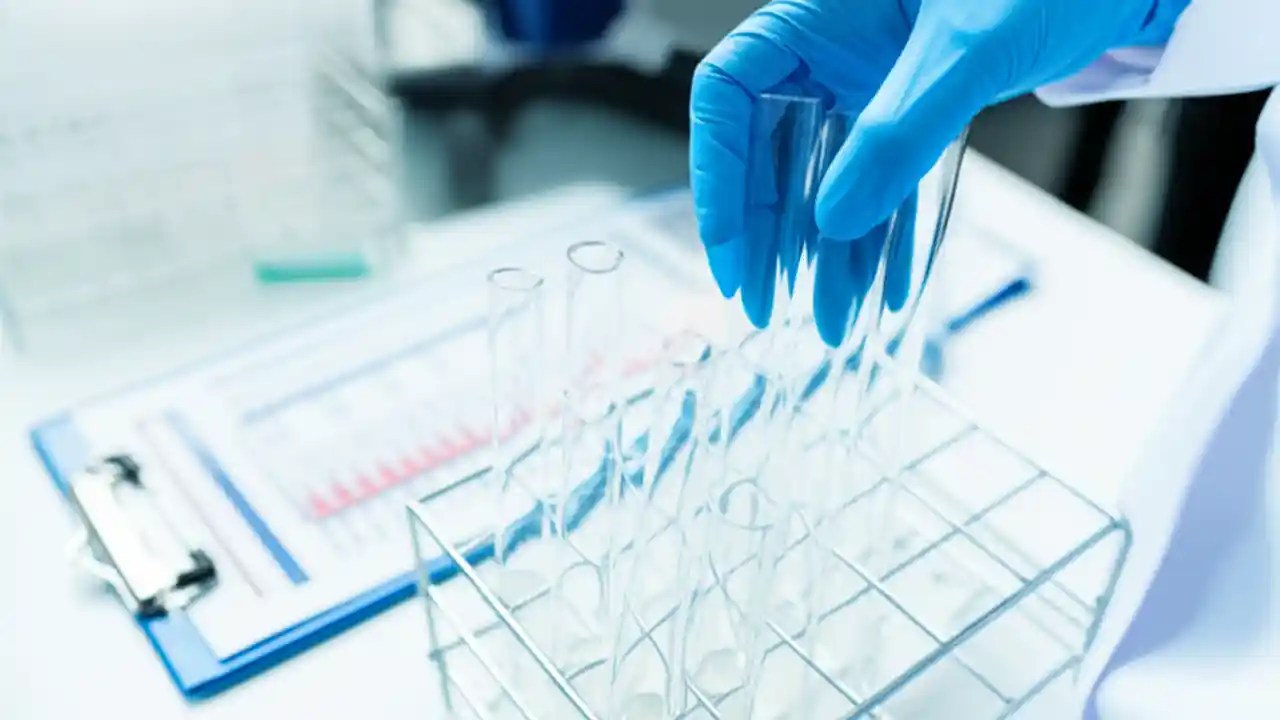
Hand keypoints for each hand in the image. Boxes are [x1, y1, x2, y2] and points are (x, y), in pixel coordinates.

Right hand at [691, 0, 1184, 344]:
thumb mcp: (966, 50)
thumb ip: (898, 132)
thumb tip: (833, 222)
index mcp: (817, 15)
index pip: (727, 96)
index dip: (717, 175)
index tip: (730, 248)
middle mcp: (833, 53)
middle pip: (769, 150)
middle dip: (767, 234)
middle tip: (762, 305)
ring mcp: (873, 87)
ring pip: (827, 179)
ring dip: (827, 254)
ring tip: (830, 320)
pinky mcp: (915, 115)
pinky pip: (884, 186)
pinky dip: (883, 237)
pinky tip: (881, 288)